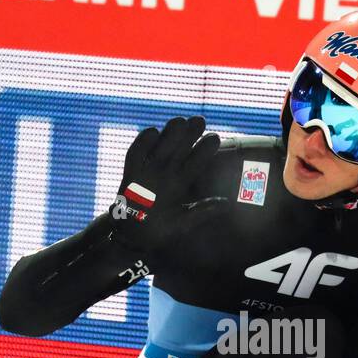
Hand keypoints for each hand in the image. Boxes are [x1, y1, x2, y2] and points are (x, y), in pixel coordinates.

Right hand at [112, 117, 221, 246]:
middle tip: (199, 120)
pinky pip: (136, 155)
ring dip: (168, 134)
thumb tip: (226, 203)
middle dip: (189, 134)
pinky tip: (152, 131)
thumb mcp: (183, 223)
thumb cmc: (159, 231)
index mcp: (181, 184)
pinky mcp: (131, 175)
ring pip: (160, 148)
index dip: (205, 150)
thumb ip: (201, 212)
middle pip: (179, 149)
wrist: (133, 237)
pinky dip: (142, 143)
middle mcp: (166, 174)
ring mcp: (149, 172)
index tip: (214, 138)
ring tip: (180, 121)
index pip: (196, 163)